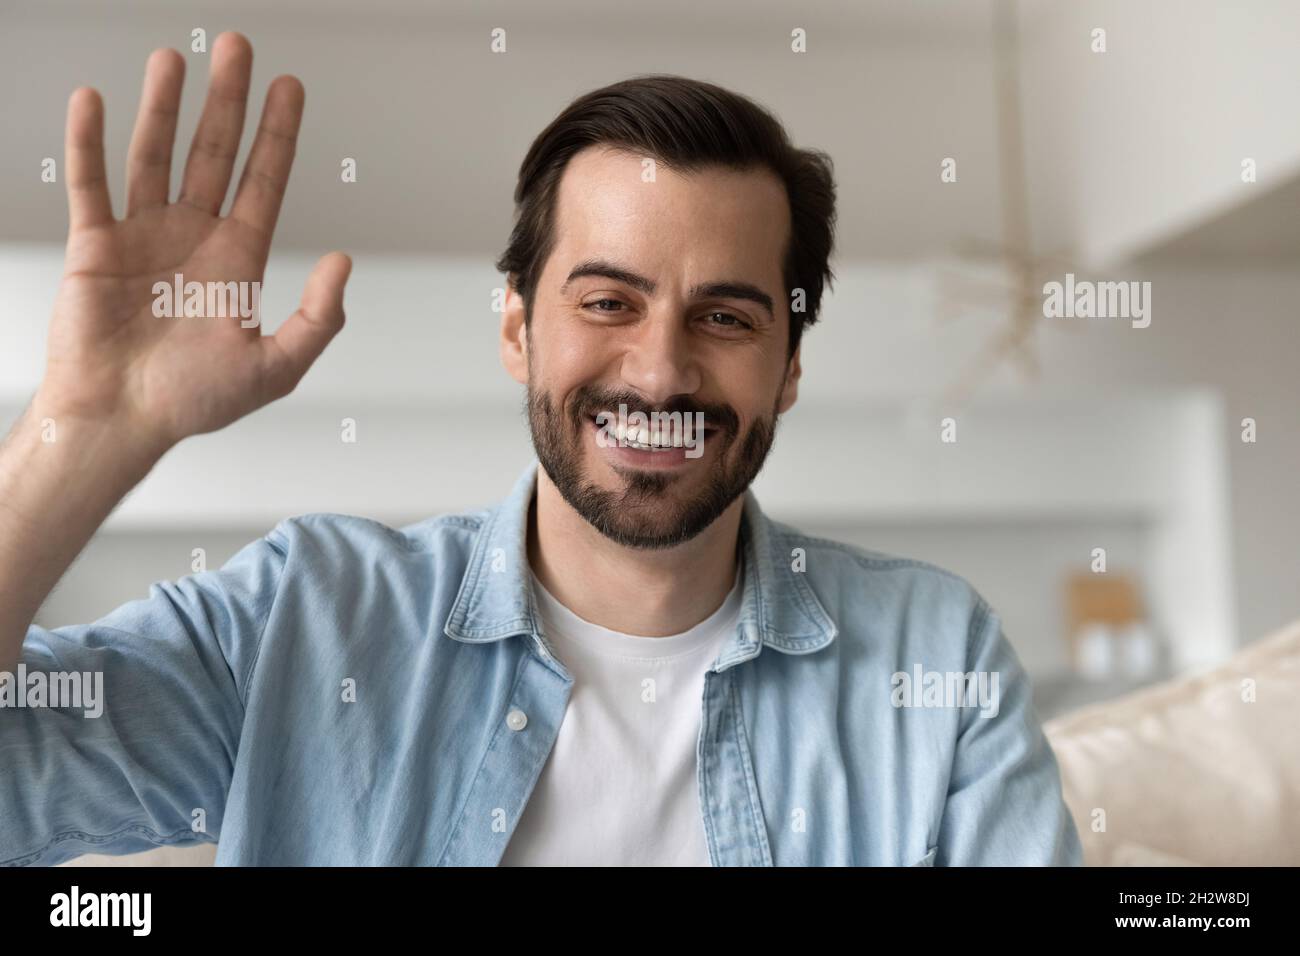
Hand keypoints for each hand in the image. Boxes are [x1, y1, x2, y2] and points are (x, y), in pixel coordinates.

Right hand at [39, 32, 349, 452]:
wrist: (122, 420)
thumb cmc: (192, 402)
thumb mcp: (275, 368)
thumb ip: (317, 319)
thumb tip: (344, 262)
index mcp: (237, 260)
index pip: (264, 181)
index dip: (278, 134)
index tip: (289, 87)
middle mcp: (193, 237)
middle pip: (213, 153)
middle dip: (226, 101)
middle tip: (237, 47)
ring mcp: (143, 236)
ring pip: (154, 155)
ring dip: (163, 108)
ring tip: (173, 59)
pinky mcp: (95, 245)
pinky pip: (91, 183)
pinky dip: (88, 142)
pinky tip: (95, 99)